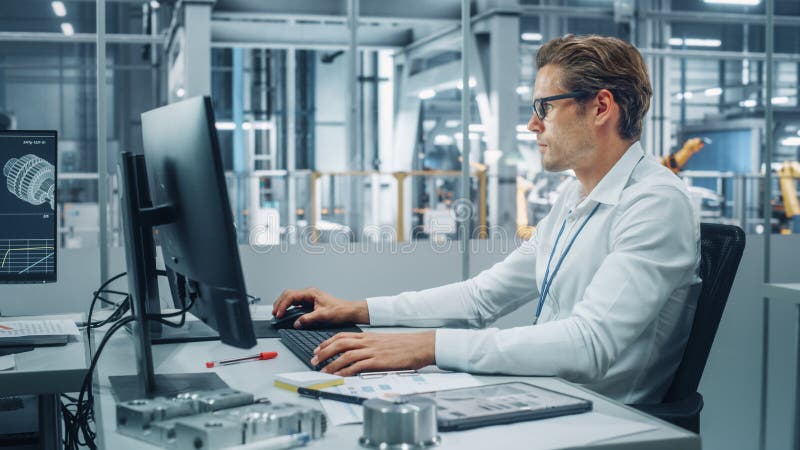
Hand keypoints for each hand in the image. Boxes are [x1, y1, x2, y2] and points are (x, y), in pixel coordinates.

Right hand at [271, 287, 368, 328]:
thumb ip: (308, 319)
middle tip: (274, 313)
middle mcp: (309, 293)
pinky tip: (286, 313)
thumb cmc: (340, 310)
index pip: (291, 296)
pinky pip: (295, 303)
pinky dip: (289, 307)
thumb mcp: (323, 316)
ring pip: (291, 298)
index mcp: (311, 293)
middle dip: (279, 303)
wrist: (349, 311)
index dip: (283, 305)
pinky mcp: (310, 303)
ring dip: (283, 305)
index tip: (279, 314)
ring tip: (277, 313)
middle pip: (288, 294)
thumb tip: (296, 323)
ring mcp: (309, 298)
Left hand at [311, 331, 435, 375]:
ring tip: (323, 371)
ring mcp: (372, 351)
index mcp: (368, 336)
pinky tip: (339, 377)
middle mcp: (368, 342)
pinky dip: (346, 371)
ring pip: (345, 354)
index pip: (342, 336)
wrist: (419, 345)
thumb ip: (370, 346)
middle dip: (324, 352)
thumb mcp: (384, 342)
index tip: (318, 349)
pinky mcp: (378, 361)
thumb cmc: (404, 345)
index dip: (327, 342)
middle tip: (314, 360)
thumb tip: (358, 354)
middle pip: (340, 343)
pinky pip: (357, 366)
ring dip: (331, 363)